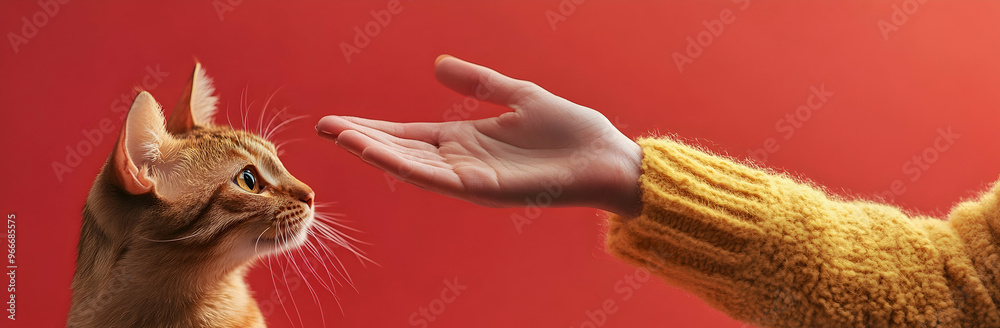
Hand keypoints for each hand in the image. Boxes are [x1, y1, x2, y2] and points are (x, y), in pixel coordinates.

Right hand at [316, 55, 642, 216]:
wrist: (607, 157)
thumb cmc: (570, 131)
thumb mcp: (519, 95)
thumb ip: (478, 83)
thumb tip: (437, 65)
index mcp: (466, 140)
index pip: (408, 133)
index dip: (373, 127)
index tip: (336, 122)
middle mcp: (462, 161)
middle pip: (401, 149)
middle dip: (362, 139)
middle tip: (322, 128)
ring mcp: (471, 177)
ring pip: (412, 165)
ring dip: (375, 152)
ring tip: (340, 136)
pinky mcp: (485, 188)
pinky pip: (437, 178)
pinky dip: (406, 166)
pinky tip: (379, 153)